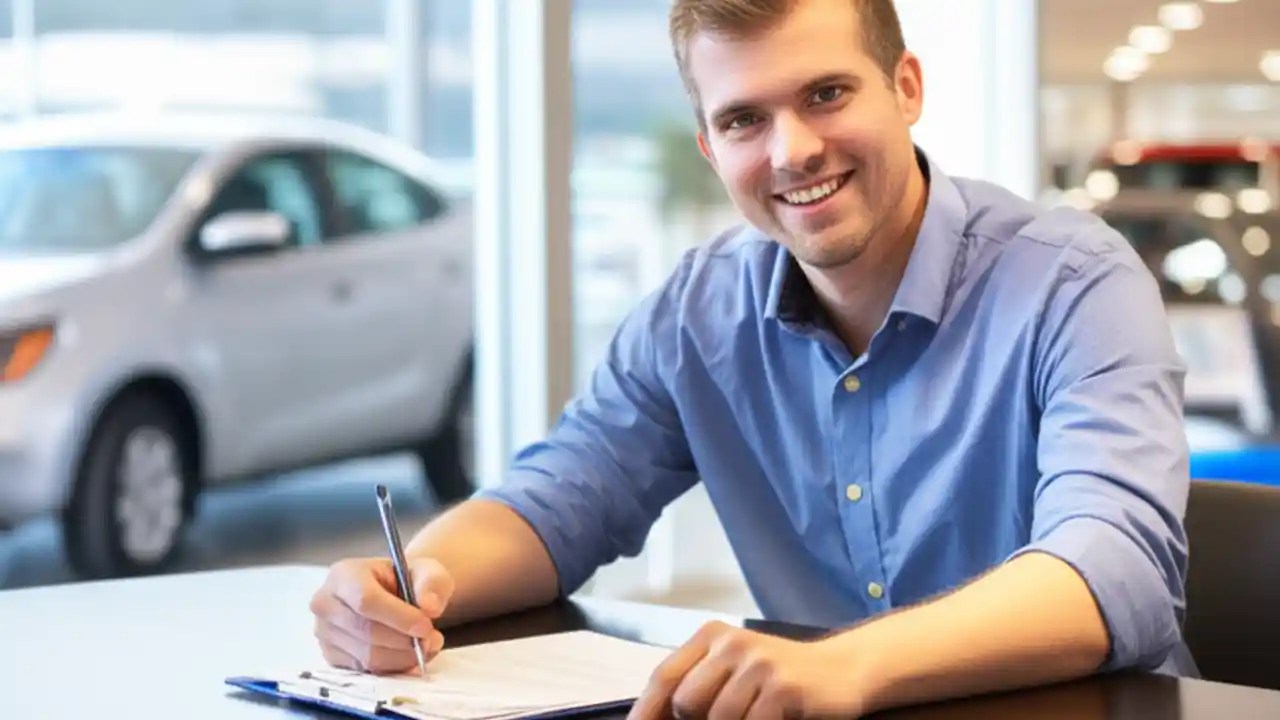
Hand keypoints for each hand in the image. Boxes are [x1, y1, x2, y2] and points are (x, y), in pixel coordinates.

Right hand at [309, 556, 455, 673]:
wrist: (394, 596)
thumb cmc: (408, 581)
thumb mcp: (427, 571)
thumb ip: (432, 583)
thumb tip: (429, 606)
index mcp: (344, 574)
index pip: (366, 600)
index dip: (398, 617)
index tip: (426, 627)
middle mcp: (325, 603)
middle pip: (365, 631)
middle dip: (404, 641)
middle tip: (431, 640)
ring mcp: (324, 632)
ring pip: (367, 656)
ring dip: (403, 656)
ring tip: (424, 645)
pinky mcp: (331, 656)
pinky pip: (366, 671)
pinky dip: (393, 667)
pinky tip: (407, 654)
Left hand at [627, 621, 865, 719]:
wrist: (843, 670)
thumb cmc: (780, 678)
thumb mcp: (735, 670)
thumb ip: (699, 686)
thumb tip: (654, 718)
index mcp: (712, 636)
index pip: (664, 677)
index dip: (646, 711)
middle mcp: (731, 643)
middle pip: (685, 703)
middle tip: (729, 719)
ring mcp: (758, 664)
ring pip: (717, 719)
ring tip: (756, 716)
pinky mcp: (783, 687)